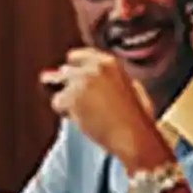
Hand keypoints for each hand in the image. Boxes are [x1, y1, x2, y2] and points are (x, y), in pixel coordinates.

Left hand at [42, 49, 168, 166]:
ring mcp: (80, 81)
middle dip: (67, 85)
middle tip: (79, 102)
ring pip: (57, 85)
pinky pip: (57, 103)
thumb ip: (109, 78)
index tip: (74, 80)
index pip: (76, 56)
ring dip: (66, 98)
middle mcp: (93, 67)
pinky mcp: (71, 97)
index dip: (74, 69)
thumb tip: (88, 76)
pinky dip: (65, 113)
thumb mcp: (130, 88)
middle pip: (65, 70)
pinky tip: (83, 120)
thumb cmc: (136, 119)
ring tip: (85, 113)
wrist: (133, 136)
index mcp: (109, 62)